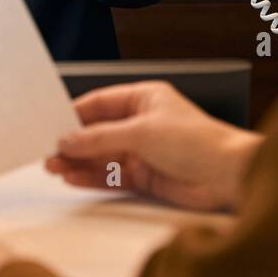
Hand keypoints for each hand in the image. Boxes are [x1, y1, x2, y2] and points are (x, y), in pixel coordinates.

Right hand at [45, 81, 262, 213]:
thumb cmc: (198, 142)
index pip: (100, 103)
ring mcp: (143, 150)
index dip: (74, 114)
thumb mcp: (142, 132)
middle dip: (73, 142)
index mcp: (144, 98)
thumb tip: (68, 139)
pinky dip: (92, 177)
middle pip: (97, 132)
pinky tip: (73, 178)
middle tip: (47, 151)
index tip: (50, 124)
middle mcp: (142, 123)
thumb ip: (101, 138)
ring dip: (78, 161)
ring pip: (101, 155)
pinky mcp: (145, 176)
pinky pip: (111, 175)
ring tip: (54, 168)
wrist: (229, 176)